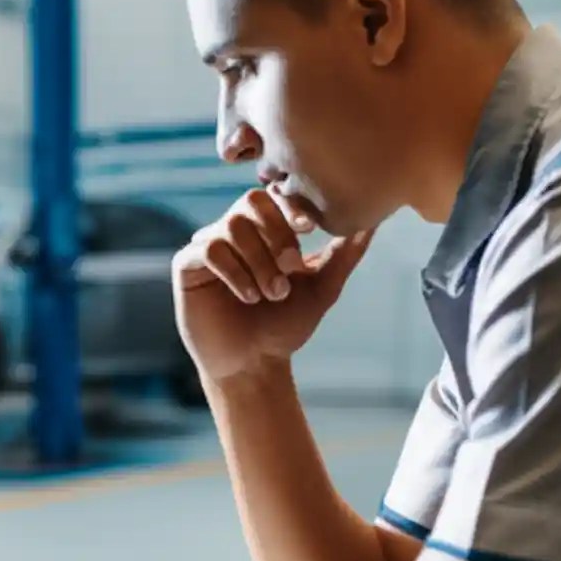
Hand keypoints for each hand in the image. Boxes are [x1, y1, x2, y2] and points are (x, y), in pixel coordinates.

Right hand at [172, 187, 373, 382]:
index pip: (275, 196)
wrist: (253, 364)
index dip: (290, 206)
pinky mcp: (187, 265)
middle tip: (291, 266)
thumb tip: (373, 222)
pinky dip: (235, 271)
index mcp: (263, 231)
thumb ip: (344, 254)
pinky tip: (249, 296)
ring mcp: (209, 246)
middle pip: (251, 201)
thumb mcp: (321, 288)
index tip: (309, 229)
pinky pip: (209, 248)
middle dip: (276, 232)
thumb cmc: (284, 327)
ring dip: (259, 260)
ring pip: (232, 226)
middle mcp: (234, 233)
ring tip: (271, 293)